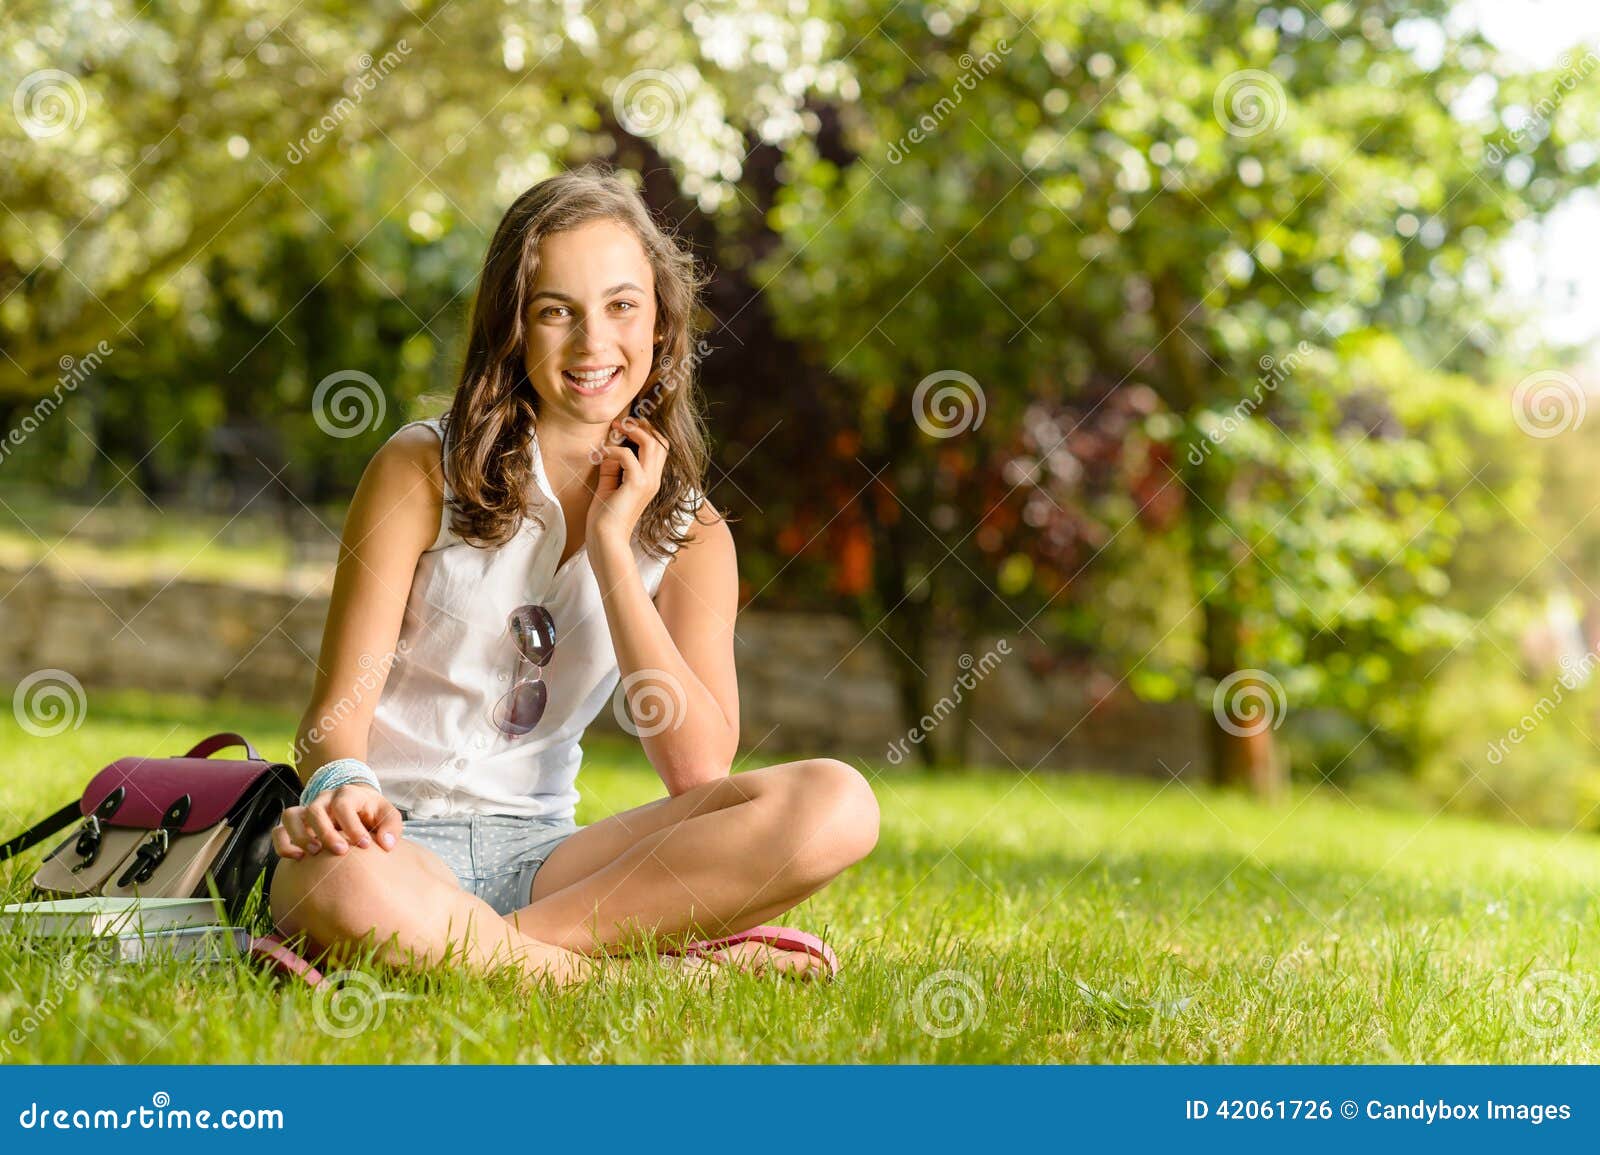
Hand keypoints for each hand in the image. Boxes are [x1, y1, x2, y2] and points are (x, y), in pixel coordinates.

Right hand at [272, 783, 402, 858]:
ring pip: (291, 816)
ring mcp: (307, 810)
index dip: (352, 826)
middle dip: (326, 833)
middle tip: (341, 851)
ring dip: (300, 836)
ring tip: (314, 853)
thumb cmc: (372, 813)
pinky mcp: (297, 825)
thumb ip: (391, 827)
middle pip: (315, 811)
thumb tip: (386, 844)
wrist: (357, 806)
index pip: (344, 805)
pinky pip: (279, 831)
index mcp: (347, 794)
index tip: (364, 846)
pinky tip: (298, 858)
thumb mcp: (388, 814)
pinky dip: (283, 845)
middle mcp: (324, 800)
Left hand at [586, 414, 668, 549]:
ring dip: (633, 431)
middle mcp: (654, 480)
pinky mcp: (637, 485)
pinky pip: (628, 456)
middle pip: (662, 442)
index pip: (660, 448)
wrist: (606, 539)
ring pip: (653, 444)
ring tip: (616, 429)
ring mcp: (648, 482)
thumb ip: (613, 467)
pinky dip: (613, 450)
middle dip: (643, 426)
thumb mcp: (609, 485)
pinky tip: (602, 455)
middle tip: (622, 422)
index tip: (626, 426)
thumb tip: (610, 448)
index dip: (647, 432)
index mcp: (650, 481)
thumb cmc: (605, 517)